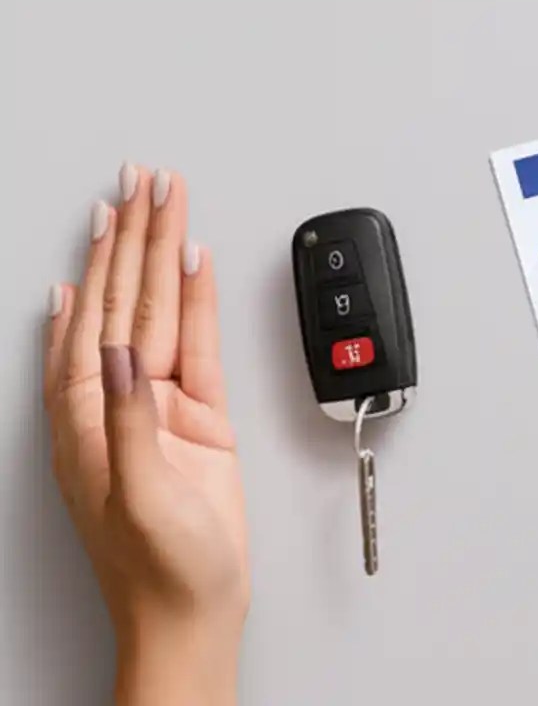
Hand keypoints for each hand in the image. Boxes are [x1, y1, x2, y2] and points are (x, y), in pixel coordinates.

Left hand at [43, 164, 247, 705]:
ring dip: (162, 256)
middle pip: (131, 296)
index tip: (129, 201)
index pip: (105, 308)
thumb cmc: (157, 567)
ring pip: (162, 311)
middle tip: (150, 178)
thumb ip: (126, 418)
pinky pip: (197, 348)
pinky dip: (195, 305)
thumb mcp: (134, 494)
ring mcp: (160, 406)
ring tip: (165, 204)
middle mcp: (120, 397)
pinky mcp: (200, 421)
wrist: (194, 610)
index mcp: (87, 411)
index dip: (117, 251)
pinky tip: (187, 269)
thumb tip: (120, 346)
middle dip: (138, 234)